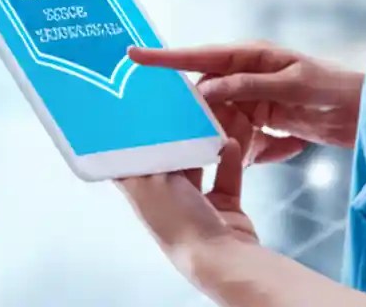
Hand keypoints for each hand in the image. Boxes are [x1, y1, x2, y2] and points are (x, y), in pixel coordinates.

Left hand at [118, 105, 258, 278]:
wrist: (221, 257)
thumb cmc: (178, 222)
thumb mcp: (149, 180)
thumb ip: (147, 151)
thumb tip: (140, 128)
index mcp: (141, 194)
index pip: (133, 160)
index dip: (138, 136)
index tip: (148, 109)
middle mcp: (166, 200)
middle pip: (170, 160)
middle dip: (179, 136)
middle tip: (186, 108)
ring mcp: (196, 205)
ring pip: (200, 166)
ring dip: (207, 145)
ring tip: (213, 121)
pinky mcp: (224, 208)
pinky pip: (226, 177)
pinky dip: (230, 160)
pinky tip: (232, 142)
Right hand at [129, 43, 362, 163]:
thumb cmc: (337, 89)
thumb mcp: (294, 85)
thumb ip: (250, 86)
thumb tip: (206, 89)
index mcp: (252, 56)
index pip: (200, 56)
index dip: (165, 58)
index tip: (132, 54)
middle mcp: (250, 76)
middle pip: (210, 98)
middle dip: (210, 119)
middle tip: (223, 134)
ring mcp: (257, 101)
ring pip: (227, 124)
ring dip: (239, 140)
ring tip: (266, 142)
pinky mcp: (268, 124)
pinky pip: (249, 141)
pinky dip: (260, 151)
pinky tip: (285, 148)